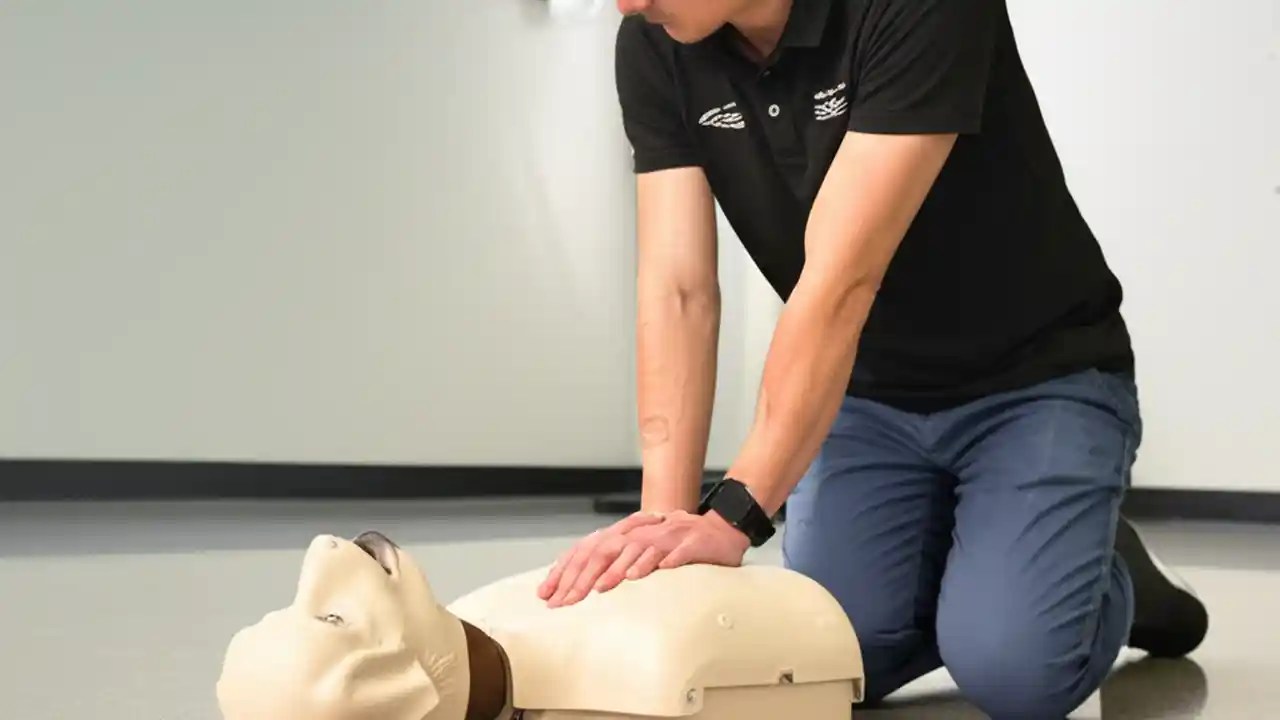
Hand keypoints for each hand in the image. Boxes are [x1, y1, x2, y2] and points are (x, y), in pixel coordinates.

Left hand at [536, 509, 750, 607]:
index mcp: (625, 535)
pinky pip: (672, 552)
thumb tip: (579, 586)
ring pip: (636, 549)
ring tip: (601, 587)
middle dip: (583, 577)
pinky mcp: (690, 543)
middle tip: (568, 600)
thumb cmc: (676, 547)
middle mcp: (640, 532)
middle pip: (605, 550)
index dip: (565, 571)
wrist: (719, 531)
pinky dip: (656, 562)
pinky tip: (643, 574)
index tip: (547, 595)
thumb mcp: (640, 553)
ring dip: (616, 569)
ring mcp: (666, 535)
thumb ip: (613, 564)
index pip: (587, 550)